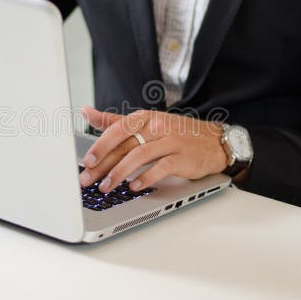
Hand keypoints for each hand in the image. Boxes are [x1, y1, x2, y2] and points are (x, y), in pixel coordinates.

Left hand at [78, 105, 228, 191]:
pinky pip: (160, 168)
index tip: (87, 161)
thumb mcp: (146, 122)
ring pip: (139, 156)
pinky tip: (134, 187)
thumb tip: (86, 111)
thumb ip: (115, 121)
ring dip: (119, 173)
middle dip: (103, 164)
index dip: (100, 145)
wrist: (213, 140)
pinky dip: (145, 178)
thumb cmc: (176, 133)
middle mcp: (156, 126)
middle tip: (87, 180)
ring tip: (106, 187)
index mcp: (144, 117)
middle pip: (124, 146)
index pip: (117, 129)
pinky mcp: (181, 157)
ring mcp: (170, 141)